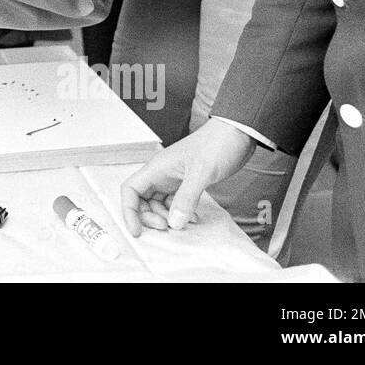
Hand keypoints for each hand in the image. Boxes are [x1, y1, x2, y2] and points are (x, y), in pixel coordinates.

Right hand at [120, 119, 258, 236]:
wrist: (236, 134)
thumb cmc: (217, 144)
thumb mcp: (202, 172)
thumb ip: (187, 198)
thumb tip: (174, 222)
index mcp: (157, 167)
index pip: (130, 190)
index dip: (129, 211)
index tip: (137, 230)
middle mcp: (161, 174)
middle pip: (142, 200)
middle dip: (149, 217)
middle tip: (166, 228)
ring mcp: (173, 179)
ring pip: (158, 204)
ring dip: (167, 217)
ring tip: (183, 224)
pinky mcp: (185, 183)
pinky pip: (175, 203)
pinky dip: (180, 214)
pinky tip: (193, 218)